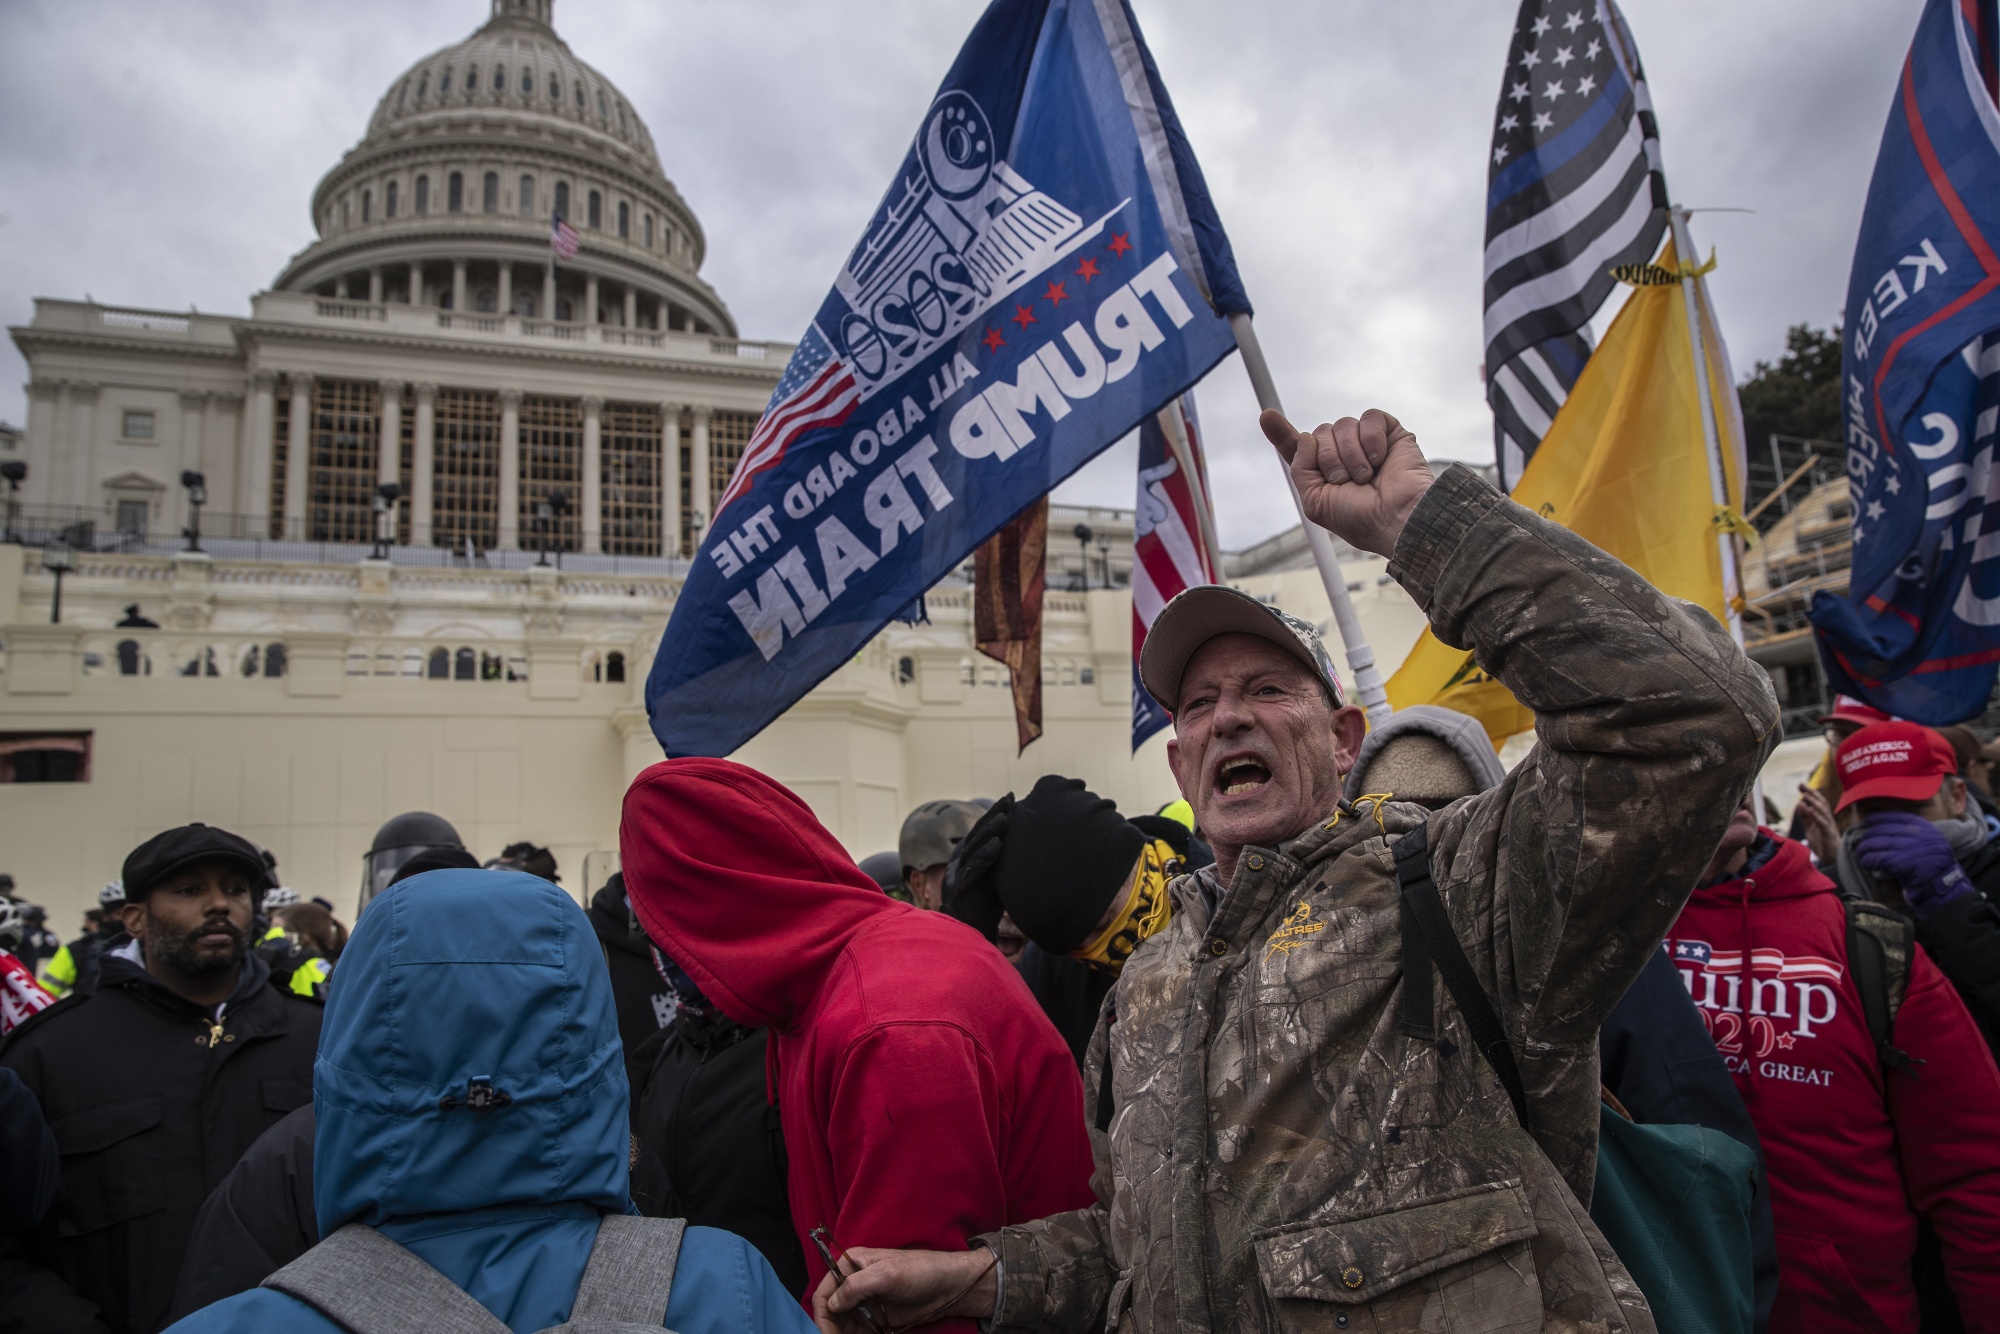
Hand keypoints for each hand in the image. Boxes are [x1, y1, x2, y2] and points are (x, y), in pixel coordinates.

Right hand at [812, 1246, 997, 1333]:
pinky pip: (856, 1331)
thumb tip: (831, 1305)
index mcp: (850, 1264)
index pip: (824, 1291)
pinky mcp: (874, 1317)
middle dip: (831, 1329)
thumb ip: (856, 1287)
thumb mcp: (886, 1275)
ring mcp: (864, 1301)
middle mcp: (853, 1282)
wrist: (949, 1287)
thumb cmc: (920, 1272)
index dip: (822, 1315)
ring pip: (841, 1323)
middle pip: (829, 1311)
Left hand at [1259, 408, 1434, 557]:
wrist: (1396, 517)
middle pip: (1318, 434)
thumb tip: (1306, 436)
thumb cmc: (1360, 518)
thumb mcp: (1315, 501)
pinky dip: (1372, 439)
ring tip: (1366, 476)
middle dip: (1329, 459)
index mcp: (1324, 473)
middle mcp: (1343, 455)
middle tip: (1347, 481)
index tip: (1267, 417)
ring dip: (1351, 455)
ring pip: (1342, 425)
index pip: (1299, 448)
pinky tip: (1380, 459)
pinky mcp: (1389, 432)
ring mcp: (1366, 442)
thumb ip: (1300, 468)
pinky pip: (1369, 418)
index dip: (1281, 432)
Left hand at [1792, 785, 1840, 867]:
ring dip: (1814, 803)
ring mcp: (1830, 828)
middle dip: (1811, 793)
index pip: (1818, 803)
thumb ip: (1807, 818)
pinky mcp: (1829, 836)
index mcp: (1824, 819)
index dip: (1810, 793)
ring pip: (1824, 812)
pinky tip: (1809, 810)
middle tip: (1800, 785)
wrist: (1832, 863)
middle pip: (1822, 804)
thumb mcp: (1811, 829)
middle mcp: (1828, 821)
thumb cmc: (1823, 846)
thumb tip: (1801, 804)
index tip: (1800, 785)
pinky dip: (1816, 816)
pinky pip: (1823, 824)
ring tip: (1804, 795)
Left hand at [1854, 811, 1973, 917]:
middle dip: (1868, 837)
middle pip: (1881, 830)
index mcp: (1923, 827)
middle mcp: (1915, 834)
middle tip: (1864, 844)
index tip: (1867, 822)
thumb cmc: (1933, 866)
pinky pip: (1874, 858)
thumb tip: (1883, 826)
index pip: (1894, 817)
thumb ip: (1912, 833)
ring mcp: (1907, 848)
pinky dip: (1867, 861)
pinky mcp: (1898, 862)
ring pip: (1874, 843)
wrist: (1944, 886)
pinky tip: (1866, 863)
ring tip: (1862, 854)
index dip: (1877, 819)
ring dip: (1864, 850)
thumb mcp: (1929, 842)